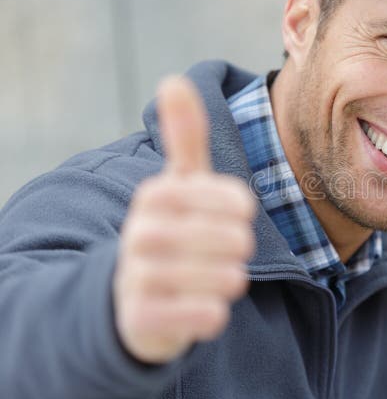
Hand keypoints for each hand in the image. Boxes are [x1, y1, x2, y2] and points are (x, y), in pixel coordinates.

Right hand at [114, 77, 256, 363]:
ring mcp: (138, 277)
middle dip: (239, 252)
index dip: (245, 213)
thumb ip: (185, 137)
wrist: (130, 298)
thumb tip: (173, 79)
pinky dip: (214, 314)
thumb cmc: (170, 230)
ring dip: (230, 282)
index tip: (232, 217)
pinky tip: (202, 307)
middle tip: (221, 253)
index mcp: (158, 195)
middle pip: (236, 242)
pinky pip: (206, 317)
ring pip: (226, 280)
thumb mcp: (179, 184)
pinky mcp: (141, 319)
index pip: (237, 201)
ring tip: (214, 278)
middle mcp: (142, 233)